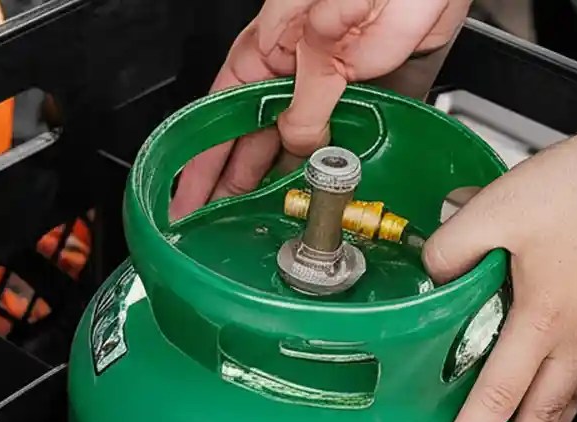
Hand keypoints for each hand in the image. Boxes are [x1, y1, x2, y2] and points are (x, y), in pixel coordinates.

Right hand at [169, 0, 470, 219]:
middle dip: (240, 178)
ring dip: (291, 177)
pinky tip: (333, 190)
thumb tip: (298, 145)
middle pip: (261, 131)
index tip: (190, 198)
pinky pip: (362, 134)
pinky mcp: (387, 86)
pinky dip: (347, 163)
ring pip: (307, 138)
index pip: (224, 111)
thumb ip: (307, 102)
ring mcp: (342, 76)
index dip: (205, 158)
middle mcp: (302, 62)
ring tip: (270, 216)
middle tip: (224, 222)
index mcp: (272, 43)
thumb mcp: (322, 43)